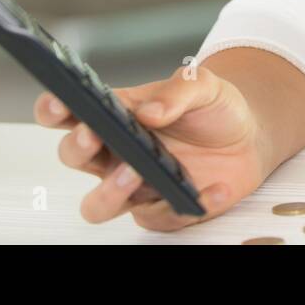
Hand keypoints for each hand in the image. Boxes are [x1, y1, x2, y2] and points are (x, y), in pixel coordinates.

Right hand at [34, 64, 272, 230]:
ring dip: (109, 191)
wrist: (249, 138)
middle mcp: (116, 153)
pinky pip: (160, 218)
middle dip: (78, 148)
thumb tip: (149, 112)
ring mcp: (135, 186)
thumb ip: (178, 90)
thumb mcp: (203, 86)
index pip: (71, 113)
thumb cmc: (215, 108)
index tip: (57, 102)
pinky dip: (186, 206)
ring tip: (136, 172)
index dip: (54, 109)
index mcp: (116, 116)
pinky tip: (215, 188)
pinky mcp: (161, 210)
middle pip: (74, 156)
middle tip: (95, 136)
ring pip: (96, 205)